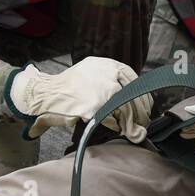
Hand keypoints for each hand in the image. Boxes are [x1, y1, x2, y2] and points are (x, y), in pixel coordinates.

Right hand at [6, 56, 150, 139]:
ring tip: (133, 129)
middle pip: (134, 97)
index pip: (136, 81)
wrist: (47, 92)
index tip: (146, 107)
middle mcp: (108, 76)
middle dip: (141, 113)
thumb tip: (135, 97)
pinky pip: (112, 120)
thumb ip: (113, 79)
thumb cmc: (70, 84)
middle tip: (142, 123)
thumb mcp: (94, 70)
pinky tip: (116, 128)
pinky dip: (116, 126)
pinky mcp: (95, 107)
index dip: (143, 97)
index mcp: (109, 65)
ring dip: (131, 122)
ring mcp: (102, 91)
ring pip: (126, 110)